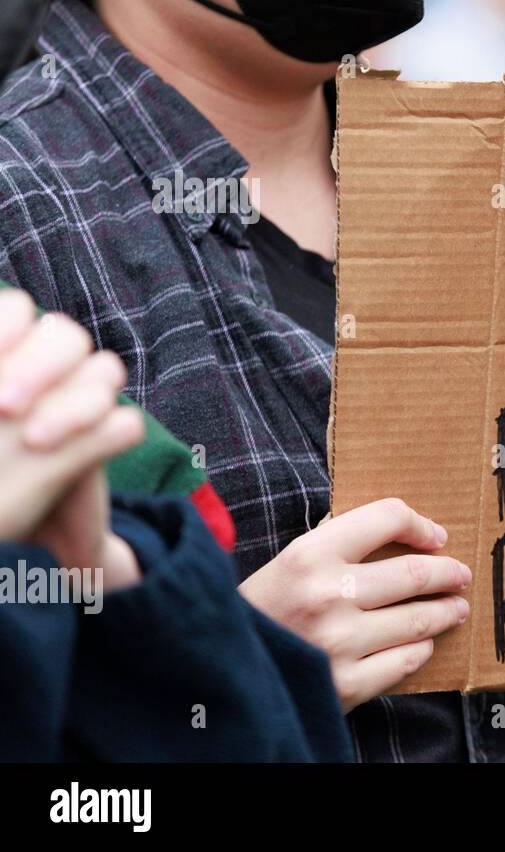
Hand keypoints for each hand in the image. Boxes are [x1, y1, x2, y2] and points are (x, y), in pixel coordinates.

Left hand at [0, 289, 143, 566]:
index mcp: (9, 368)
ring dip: (73, 403)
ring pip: (104, 371)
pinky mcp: (104, 446)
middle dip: (39, 365)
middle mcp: (43, 380)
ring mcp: (77, 410)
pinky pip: (125, 423)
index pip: (18, 312)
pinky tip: (59, 455)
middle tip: (4, 410)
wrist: (15, 559)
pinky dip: (100, 433)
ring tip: (34, 441)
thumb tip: (2, 400)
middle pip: (65, 334)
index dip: (7, 326)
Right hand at [237, 498, 471, 711]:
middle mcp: (328, 594)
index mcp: (311, 554)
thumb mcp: (291, 563)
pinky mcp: (346, 684)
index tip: (437, 537)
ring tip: (456, 609)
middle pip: (415, 572)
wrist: (220, 670)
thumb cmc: (264, 610)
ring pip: (419, 620)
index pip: (386, 517)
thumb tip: (403, 531)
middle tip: (461, 576)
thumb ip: (340, 544)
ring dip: (447, 612)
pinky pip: (405, 660)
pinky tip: (423, 644)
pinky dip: (421, 650)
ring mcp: (339, 642)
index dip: (421, 524)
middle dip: (449, 573)